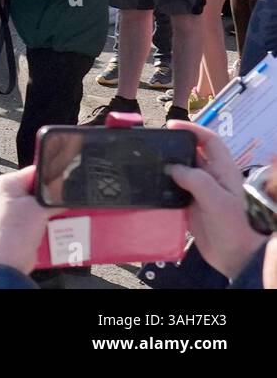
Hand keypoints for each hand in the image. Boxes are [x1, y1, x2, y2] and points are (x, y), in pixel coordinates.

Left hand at [0, 166, 64, 273]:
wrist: (8, 262)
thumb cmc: (14, 232)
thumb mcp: (37, 207)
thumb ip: (54, 196)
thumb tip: (69, 191)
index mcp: (10, 183)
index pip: (37, 172)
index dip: (54, 177)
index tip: (71, 183)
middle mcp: (12, 194)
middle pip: (43, 189)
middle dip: (58, 197)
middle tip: (74, 201)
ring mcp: (19, 209)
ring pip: (47, 205)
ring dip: (59, 211)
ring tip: (74, 214)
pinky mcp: (26, 224)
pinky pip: (46, 218)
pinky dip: (56, 221)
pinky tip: (67, 224)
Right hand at [166, 120, 266, 280]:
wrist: (236, 257)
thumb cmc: (234, 227)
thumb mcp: (218, 201)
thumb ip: (196, 180)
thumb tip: (172, 168)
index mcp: (224, 171)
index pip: (210, 141)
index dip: (193, 129)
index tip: (171, 126)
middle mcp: (212, 178)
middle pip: (193, 153)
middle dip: (176, 145)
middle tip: (154, 143)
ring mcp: (201, 192)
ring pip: (182, 170)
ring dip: (167, 164)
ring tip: (148, 160)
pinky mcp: (191, 205)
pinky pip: (175, 189)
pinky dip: (163, 184)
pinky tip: (151, 184)